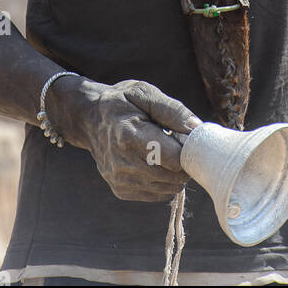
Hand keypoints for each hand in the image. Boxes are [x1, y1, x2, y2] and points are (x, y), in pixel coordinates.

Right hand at [47, 75, 202, 201]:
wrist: (90, 119)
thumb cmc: (122, 102)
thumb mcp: (144, 93)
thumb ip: (172, 110)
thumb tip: (197, 128)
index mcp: (128, 135)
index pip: (172, 157)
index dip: (188, 149)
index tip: (187, 137)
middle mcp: (122, 162)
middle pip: (172, 176)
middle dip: (184, 163)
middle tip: (179, 145)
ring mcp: (120, 180)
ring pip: (167, 188)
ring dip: (175, 173)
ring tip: (167, 152)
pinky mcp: (120, 190)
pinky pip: (157, 194)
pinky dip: (164, 182)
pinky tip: (157, 163)